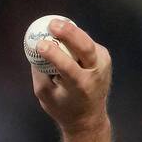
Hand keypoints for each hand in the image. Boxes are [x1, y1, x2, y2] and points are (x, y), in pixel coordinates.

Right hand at [31, 18, 111, 135]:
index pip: (68, 67)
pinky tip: (63, 37)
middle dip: (68, 33)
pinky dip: (74, 38)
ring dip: (71, 31)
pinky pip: (87, 42)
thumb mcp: (46, 95)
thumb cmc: (63, 108)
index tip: (39, 44)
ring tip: (54, 25)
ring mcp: (104, 63)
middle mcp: (96, 73)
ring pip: (87, 41)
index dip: (53, 54)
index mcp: (80, 87)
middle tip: (51, 24)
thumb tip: (36, 48)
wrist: (89, 117)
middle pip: (85, 47)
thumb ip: (39, 73)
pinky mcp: (105, 56)